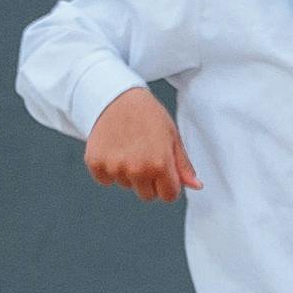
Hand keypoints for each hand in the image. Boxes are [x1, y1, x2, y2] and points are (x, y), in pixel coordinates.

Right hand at [82, 88, 196, 202]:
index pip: (169, 196)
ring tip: (128, 146)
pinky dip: (108, 169)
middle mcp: (136, 169)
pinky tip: (113, 149)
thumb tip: (196, 186)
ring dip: (128, 173)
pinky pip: (105, 180)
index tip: (164, 171)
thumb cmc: (148, 115)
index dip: (168, 184)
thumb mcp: (172, 136)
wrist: (116, 96)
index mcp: (160, 164)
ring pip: (126, 185)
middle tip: (144, 155)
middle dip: (149, 181)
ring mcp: (114, 167)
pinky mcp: (95, 163)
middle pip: (147, 195)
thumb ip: (183, 165)